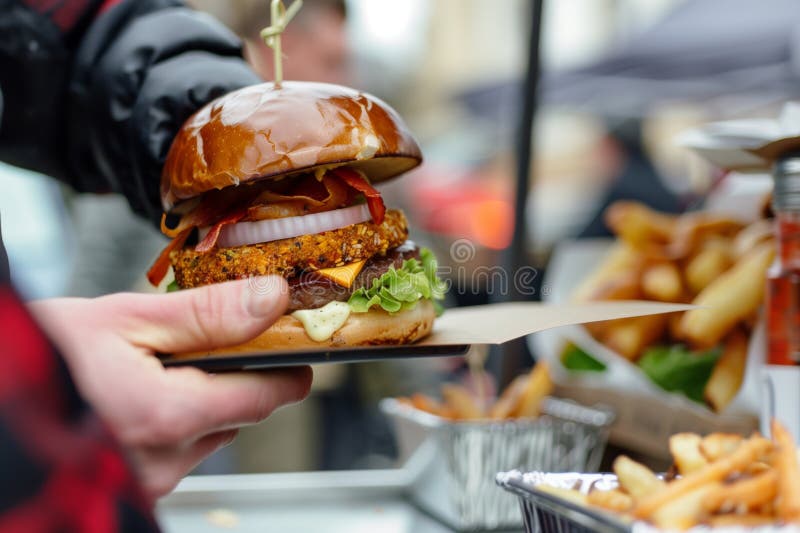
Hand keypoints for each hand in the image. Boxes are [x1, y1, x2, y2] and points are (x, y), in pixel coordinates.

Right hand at [28, 277, 310, 498]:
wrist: (3, 390)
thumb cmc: (44, 355)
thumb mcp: (126, 318)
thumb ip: (207, 313)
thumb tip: (272, 299)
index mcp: (166, 418)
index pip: (266, 396)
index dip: (287, 366)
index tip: (292, 342)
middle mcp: (163, 462)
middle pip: (242, 413)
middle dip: (236, 374)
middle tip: (206, 338)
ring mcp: (149, 480)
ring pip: (215, 430)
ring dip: (206, 396)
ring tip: (163, 364)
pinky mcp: (139, 485)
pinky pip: (185, 447)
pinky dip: (180, 417)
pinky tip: (147, 391)